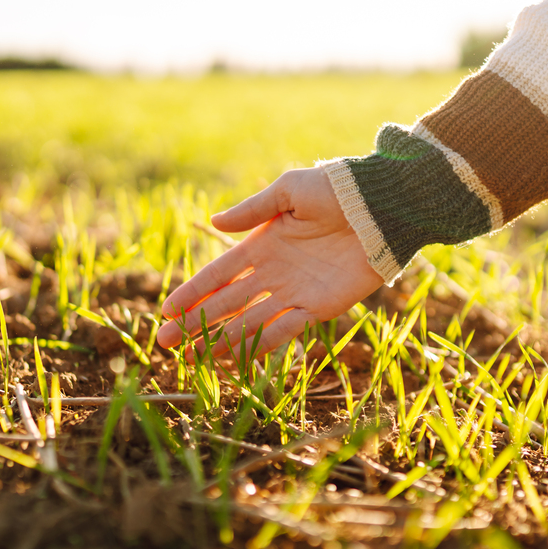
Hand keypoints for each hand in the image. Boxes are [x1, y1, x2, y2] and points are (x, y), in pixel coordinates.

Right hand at [157, 167, 382, 357]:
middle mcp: (273, 273)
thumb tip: (214, 222)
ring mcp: (294, 293)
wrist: (382, 208)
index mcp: (262, 245)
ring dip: (222, 339)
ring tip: (194, 357)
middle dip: (196, 323)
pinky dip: (261, 343)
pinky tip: (236, 357)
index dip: (193, 293)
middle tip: (165, 342)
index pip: (219, 275)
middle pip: (226, 304)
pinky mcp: (319, 307)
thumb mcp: (290, 191)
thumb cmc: (337, 191)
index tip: (166, 310)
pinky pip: (285, 329)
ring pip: (249, 322)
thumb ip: (253, 210)